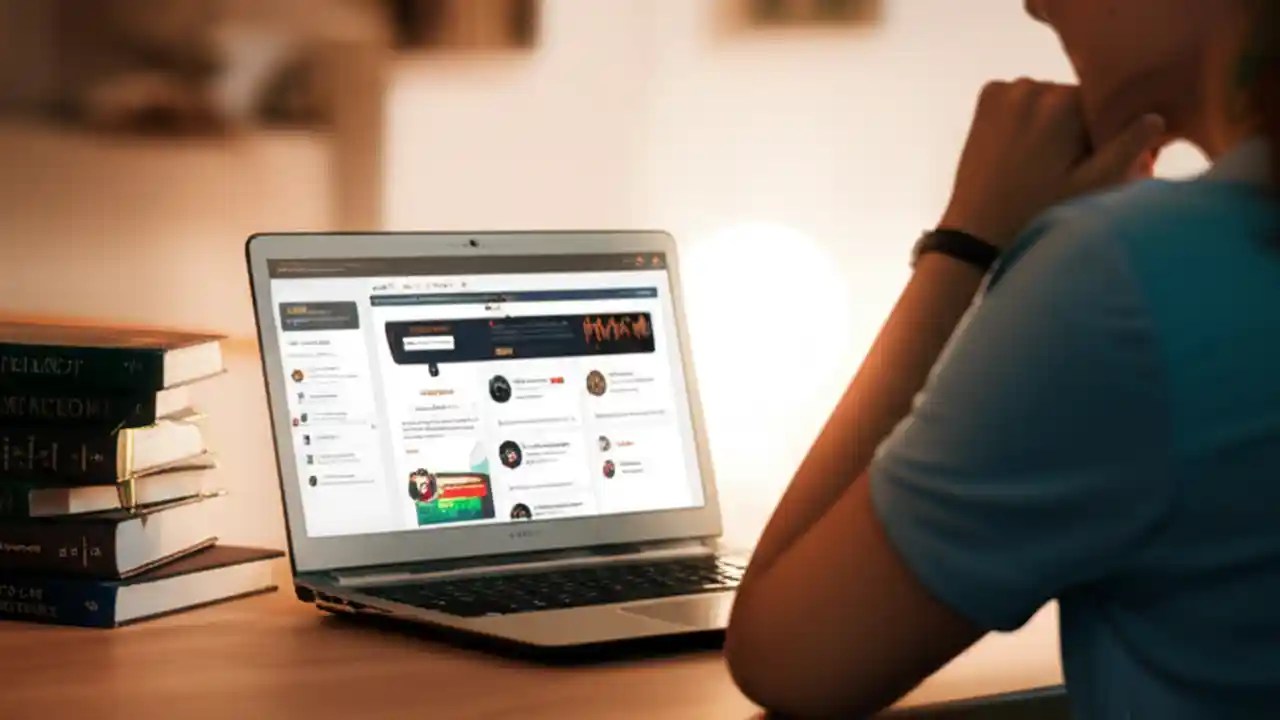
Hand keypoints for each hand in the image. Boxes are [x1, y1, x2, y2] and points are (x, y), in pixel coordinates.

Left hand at [939, 79, 1165, 248]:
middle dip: (1075, 126)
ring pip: (1047, 98)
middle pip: (1073, 99)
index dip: (1103, 133)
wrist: (977, 232)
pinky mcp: (986, 98)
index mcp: (1063, 101)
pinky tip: (1020, 148)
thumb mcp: (1092, 186)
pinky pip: (1019, 98)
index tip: (1091, 162)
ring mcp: (1004, 90)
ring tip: (1041, 162)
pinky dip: (1024, 115)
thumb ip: (1127, 148)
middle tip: (1065, 167)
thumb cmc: (1038, 212)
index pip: (1104, 104)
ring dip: (1049, 121)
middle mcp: (1032, 84)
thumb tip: (1156, 116)